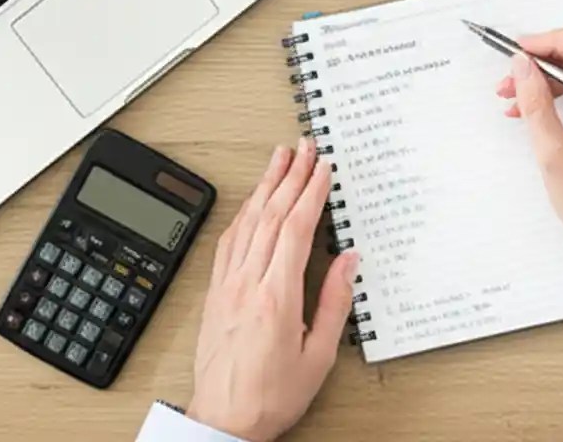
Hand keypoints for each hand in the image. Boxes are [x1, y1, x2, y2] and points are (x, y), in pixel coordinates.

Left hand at [187, 138, 358, 441]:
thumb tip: (349, 261)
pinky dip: (242, 214)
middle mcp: (247, 283)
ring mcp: (226, 285)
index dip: (310, 192)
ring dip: (264, 186)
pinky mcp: (214, 293)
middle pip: (269, 215)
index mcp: (276, 296)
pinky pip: (228, 241)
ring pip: (246, 222)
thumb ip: (335, 302)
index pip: (295, 228)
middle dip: (289, 175)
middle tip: (303, 147)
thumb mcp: (319, 355)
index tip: (322, 168)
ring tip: (278, 160)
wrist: (222, 421)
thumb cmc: (270, 396)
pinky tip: (250, 202)